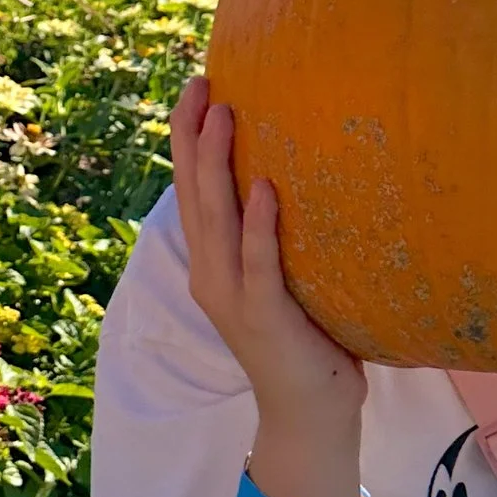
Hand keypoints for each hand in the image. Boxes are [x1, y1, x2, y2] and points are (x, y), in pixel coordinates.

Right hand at [171, 78, 364, 442]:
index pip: (193, 189)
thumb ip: (277, 237)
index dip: (189, 139)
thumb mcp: (283, 278)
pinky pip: (260, 264)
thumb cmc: (305, 340)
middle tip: (200, 84)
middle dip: (193, 137)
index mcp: (212, 262)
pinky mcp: (265, 317)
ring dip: (218, 165)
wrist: (307, 413)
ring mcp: (233, 296)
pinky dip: (260, 226)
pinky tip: (266, 188)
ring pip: (217, 219)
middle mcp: (211, 274)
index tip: (197, 88)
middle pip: (194, 193)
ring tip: (223, 115)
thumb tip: (304, 173)